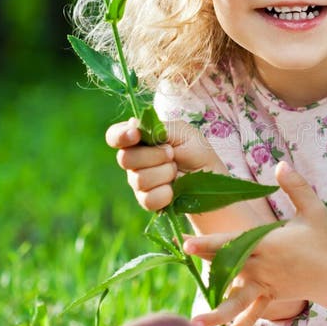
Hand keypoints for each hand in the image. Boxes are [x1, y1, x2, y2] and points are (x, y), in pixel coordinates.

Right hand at [105, 117, 224, 211]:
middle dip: (153, 156)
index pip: (114, 136)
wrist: (211, 179)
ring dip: (164, 173)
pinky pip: (148, 199)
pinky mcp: (147, 201)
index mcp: (140, 140)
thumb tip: (133, 124)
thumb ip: (159, 128)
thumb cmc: (197, 152)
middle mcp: (134, 160)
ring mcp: (139, 182)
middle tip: (172, 154)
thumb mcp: (183, 133)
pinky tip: (174, 189)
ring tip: (176, 171)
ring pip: (138, 179)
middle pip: (125, 159)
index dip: (120, 135)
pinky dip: (165, 193)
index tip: (135, 135)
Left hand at [186, 162, 326, 325]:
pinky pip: (253, 312)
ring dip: (218, 315)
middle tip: (188, 284)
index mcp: (267, 244)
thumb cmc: (322, 238)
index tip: (188, 243)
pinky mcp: (269, 296)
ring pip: (238, 301)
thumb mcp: (313, 209)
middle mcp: (262, 267)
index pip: (233, 243)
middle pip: (229, 272)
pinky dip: (241, 324)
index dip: (210, 243)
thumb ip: (296, 186)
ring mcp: (265, 285)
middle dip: (208, 280)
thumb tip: (281, 163)